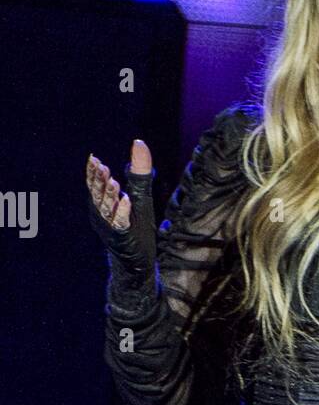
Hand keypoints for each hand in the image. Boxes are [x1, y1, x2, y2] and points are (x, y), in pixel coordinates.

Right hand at [86, 139, 156, 283]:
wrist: (137, 261)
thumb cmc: (136, 227)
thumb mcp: (139, 196)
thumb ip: (138, 172)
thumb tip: (138, 143)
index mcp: (103, 204)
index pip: (94, 186)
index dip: (92, 173)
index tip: (93, 159)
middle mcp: (102, 215)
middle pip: (98, 195)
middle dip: (99, 181)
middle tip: (102, 167)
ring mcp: (111, 227)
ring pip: (107, 209)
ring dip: (109, 195)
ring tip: (113, 181)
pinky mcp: (123, 237)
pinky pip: (121, 223)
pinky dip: (122, 212)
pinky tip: (127, 201)